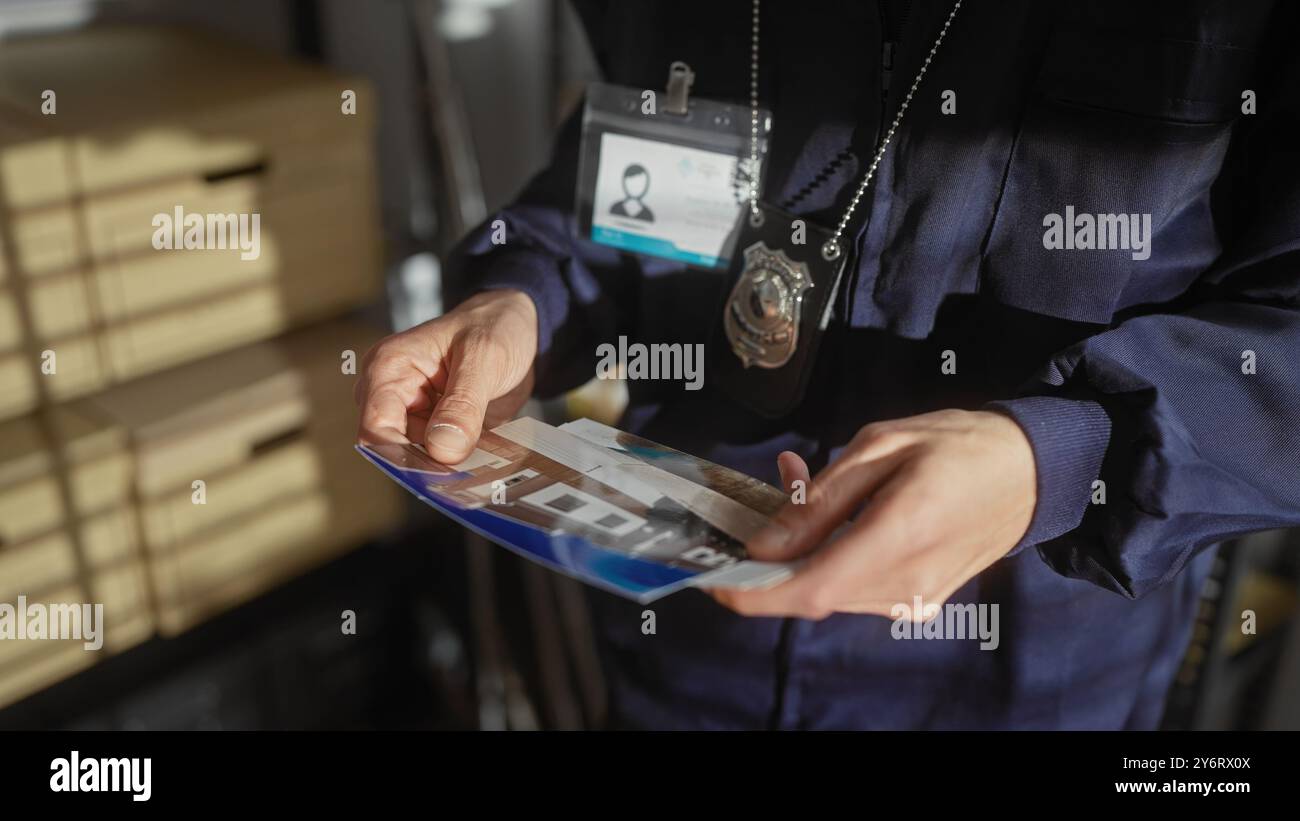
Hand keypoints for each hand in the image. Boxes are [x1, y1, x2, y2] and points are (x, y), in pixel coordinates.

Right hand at [355, 289, 536, 462]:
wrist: (518, 329)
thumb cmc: (494, 327)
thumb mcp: (484, 358)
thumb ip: (463, 404)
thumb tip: (442, 449)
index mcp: (390, 367)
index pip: (376, 426)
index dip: (400, 456)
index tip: (437, 474)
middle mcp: (395, 394)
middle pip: (394, 448)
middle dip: (427, 466)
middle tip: (465, 476)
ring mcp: (416, 415)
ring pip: (419, 458)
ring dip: (449, 468)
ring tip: (481, 468)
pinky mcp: (439, 430)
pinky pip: (444, 457)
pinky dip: (463, 463)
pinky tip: (487, 463)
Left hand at [712, 409, 1036, 618]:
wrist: (1032, 472)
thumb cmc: (958, 444)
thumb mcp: (880, 446)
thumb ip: (820, 500)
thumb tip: (765, 545)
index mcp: (899, 534)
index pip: (810, 589)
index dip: (753, 592)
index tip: (711, 577)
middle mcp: (907, 579)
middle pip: (811, 593)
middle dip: (771, 556)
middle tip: (758, 503)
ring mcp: (916, 597)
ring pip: (829, 590)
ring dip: (800, 551)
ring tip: (801, 485)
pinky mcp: (918, 600)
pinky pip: (855, 588)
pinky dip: (829, 556)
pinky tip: (834, 514)